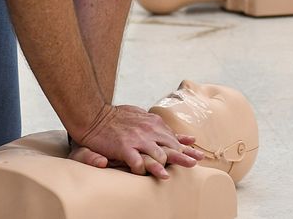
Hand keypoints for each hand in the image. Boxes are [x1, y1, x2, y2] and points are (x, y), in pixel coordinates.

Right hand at [73, 104, 203, 178]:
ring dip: (164, 167)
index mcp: (153, 124)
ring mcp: (137, 139)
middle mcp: (149, 131)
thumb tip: (173, 133)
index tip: (198, 155)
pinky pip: (137, 161)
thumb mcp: (141, 116)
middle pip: (171, 146)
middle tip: (194, 164)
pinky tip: (147, 174)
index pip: (173, 138)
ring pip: (158, 155)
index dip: (186, 148)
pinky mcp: (125, 147)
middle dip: (183, 156)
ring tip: (170, 176)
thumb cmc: (117, 117)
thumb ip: (158, 125)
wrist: (94, 116)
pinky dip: (143, 169)